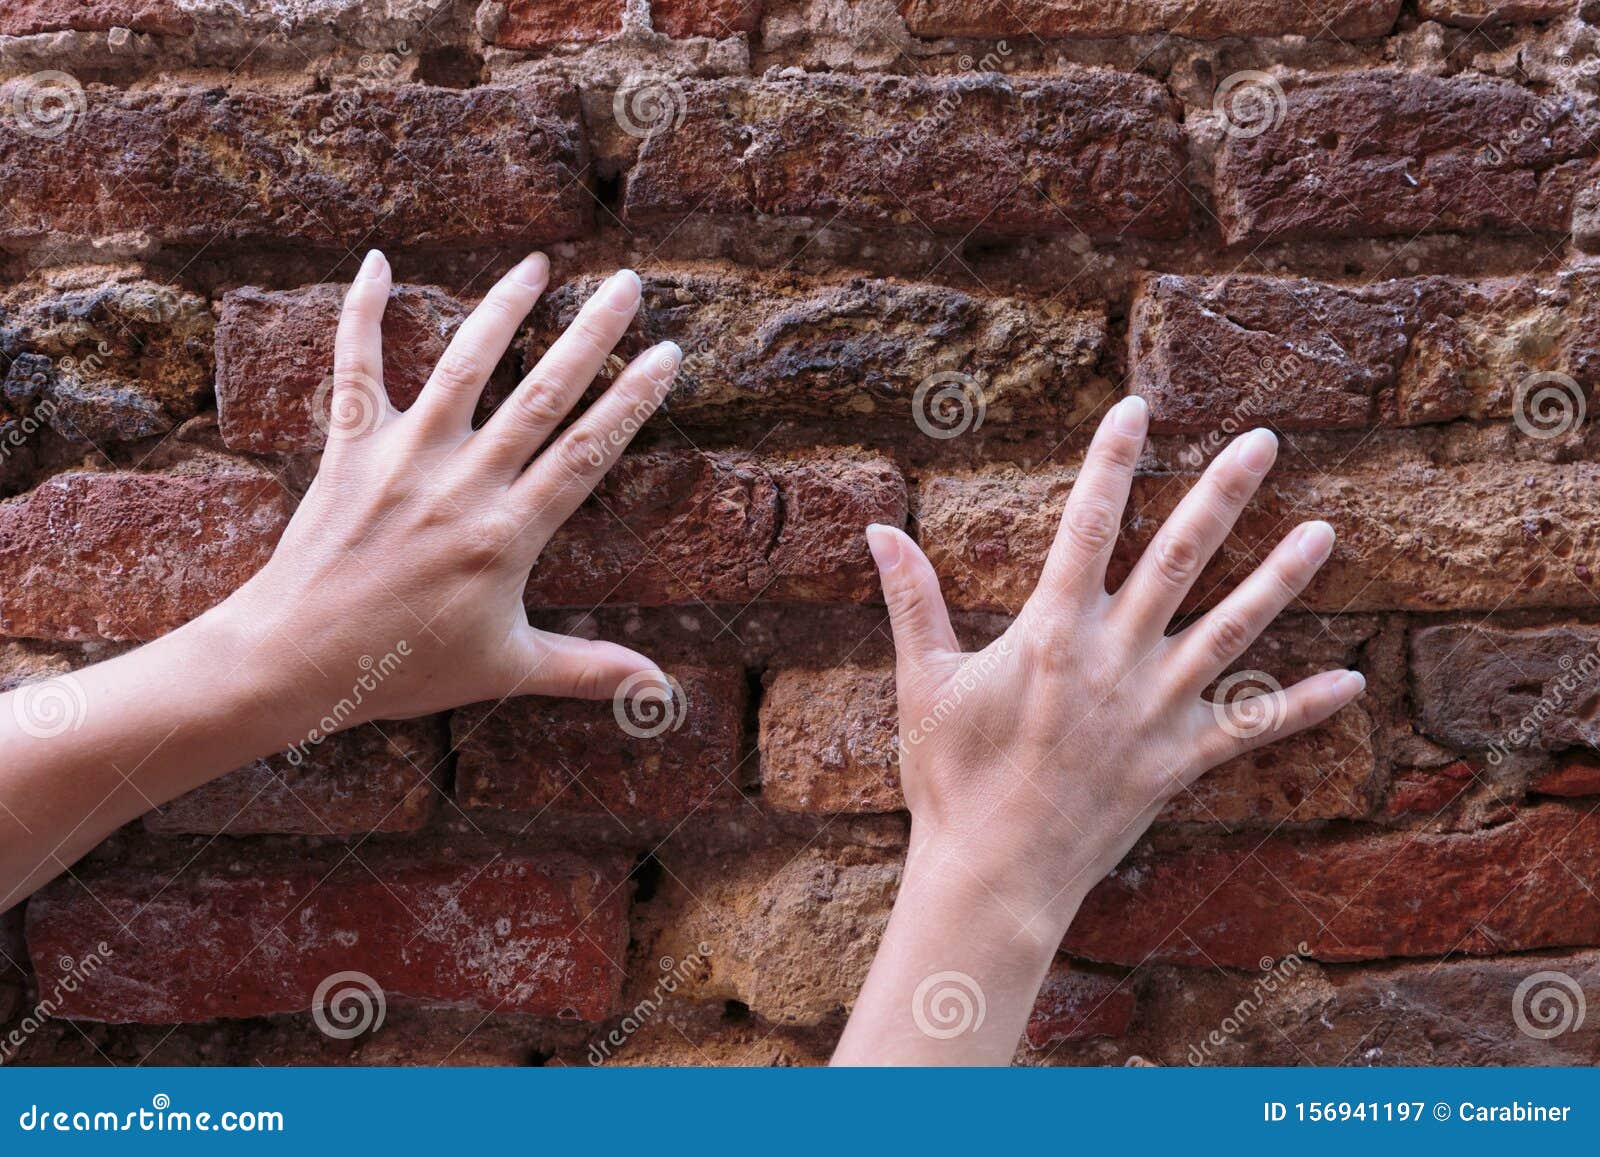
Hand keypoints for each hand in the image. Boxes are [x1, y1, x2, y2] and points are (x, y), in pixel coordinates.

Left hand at [0, 252, 679, 906]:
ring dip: (503, 309)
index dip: (633, 399)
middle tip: (626, 284)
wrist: (294, 660)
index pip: (589, 451)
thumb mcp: (508, 668)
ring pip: (464, 366)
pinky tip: (376, 261)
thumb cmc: (403, 669)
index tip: (666, 352)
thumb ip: (591, 669)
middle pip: (541, 394)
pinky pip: (357, 368)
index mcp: (509, 533)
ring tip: (539, 264)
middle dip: (590, 335)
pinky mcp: (351, 450)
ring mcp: (405, 459)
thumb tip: (662, 691)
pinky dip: (362, 312)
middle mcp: (464, 483)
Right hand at [833, 396, 1363, 1063]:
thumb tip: (879, 529)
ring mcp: (1153, 710)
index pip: (1086, 525)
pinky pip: (1252, 729)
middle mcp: (1113, 658)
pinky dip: (1302, 706)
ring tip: (1325, 531)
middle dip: (1221, 494)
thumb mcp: (925, 682)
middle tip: (1265, 441)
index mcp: (1051, 631)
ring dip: (1280, 579)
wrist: (992, 874)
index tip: (1137, 408)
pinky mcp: (1178, 762)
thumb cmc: (951, 779)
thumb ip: (912, 599)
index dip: (1112, 463)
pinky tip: (1352, 683)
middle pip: (1178, 559)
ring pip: (1232, 629)